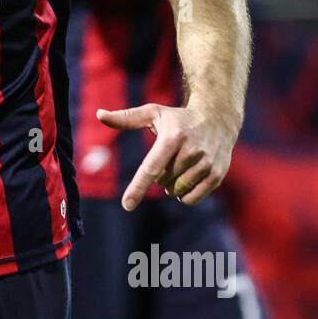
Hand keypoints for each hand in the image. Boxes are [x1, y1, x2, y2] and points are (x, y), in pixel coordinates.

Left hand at [96, 102, 238, 210]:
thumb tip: (99, 114)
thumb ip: (126, 118)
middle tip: (169, 158)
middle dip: (160, 176)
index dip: (138, 187)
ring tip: (180, 166)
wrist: (218, 118)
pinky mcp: (217, 175)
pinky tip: (189, 178)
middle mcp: (192, 150)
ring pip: (176, 191)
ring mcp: (207, 164)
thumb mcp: (153, 113)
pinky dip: (184, 195)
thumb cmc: (178, 118)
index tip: (127, 205)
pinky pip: (190, 199)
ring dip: (171, 185)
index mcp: (173, 136)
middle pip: (162, 181)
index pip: (151, 167)